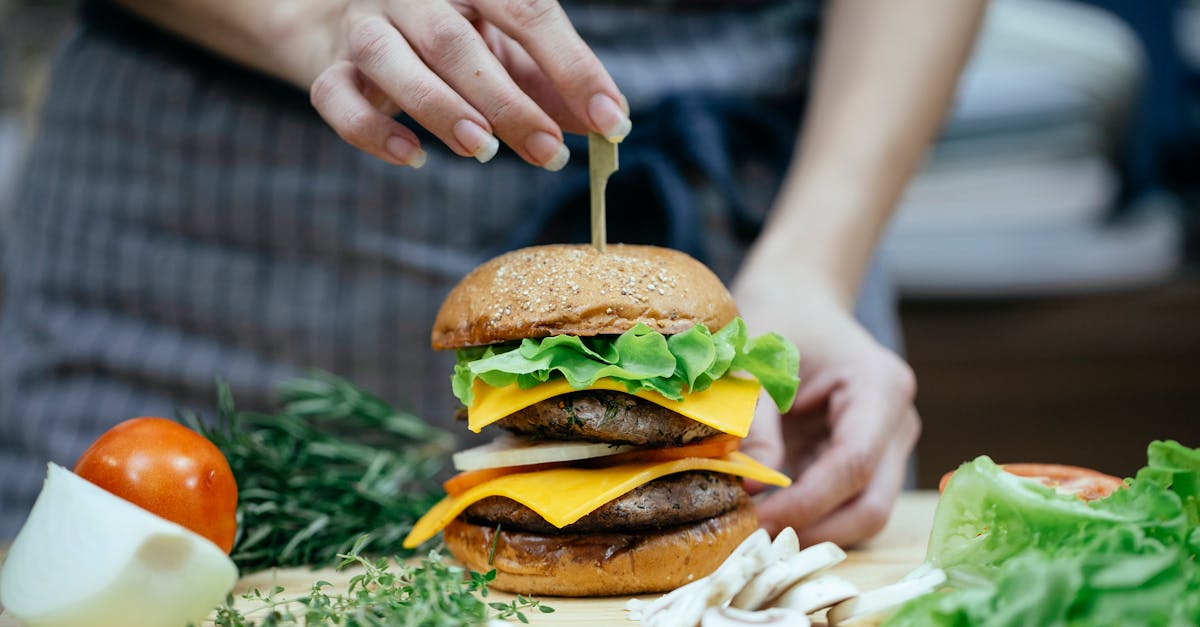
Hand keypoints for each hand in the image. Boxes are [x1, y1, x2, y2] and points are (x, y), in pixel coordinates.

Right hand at [304, 0, 629, 167]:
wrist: (346, 16)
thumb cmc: (450, 33)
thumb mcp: (506, 44)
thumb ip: (550, 80)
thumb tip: (606, 125)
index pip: (528, 11)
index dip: (573, 67)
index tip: (611, 121)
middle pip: (456, 41)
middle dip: (508, 103)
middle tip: (550, 153)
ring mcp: (363, 26)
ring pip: (391, 61)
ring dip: (441, 109)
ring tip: (483, 150)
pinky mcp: (326, 69)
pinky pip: (337, 98)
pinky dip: (374, 132)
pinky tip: (415, 157)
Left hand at [735, 284, 919, 546]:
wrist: (798, 300)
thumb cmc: (778, 319)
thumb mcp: (757, 360)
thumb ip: (756, 419)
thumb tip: (753, 483)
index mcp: (881, 387)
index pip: (854, 464)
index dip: (806, 500)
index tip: (755, 517)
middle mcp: (897, 422)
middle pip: (872, 505)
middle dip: (815, 528)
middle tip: (755, 536)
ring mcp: (889, 445)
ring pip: (865, 515)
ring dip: (813, 529)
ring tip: (757, 528)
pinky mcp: (870, 462)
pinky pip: (847, 505)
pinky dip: (812, 518)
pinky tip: (770, 513)